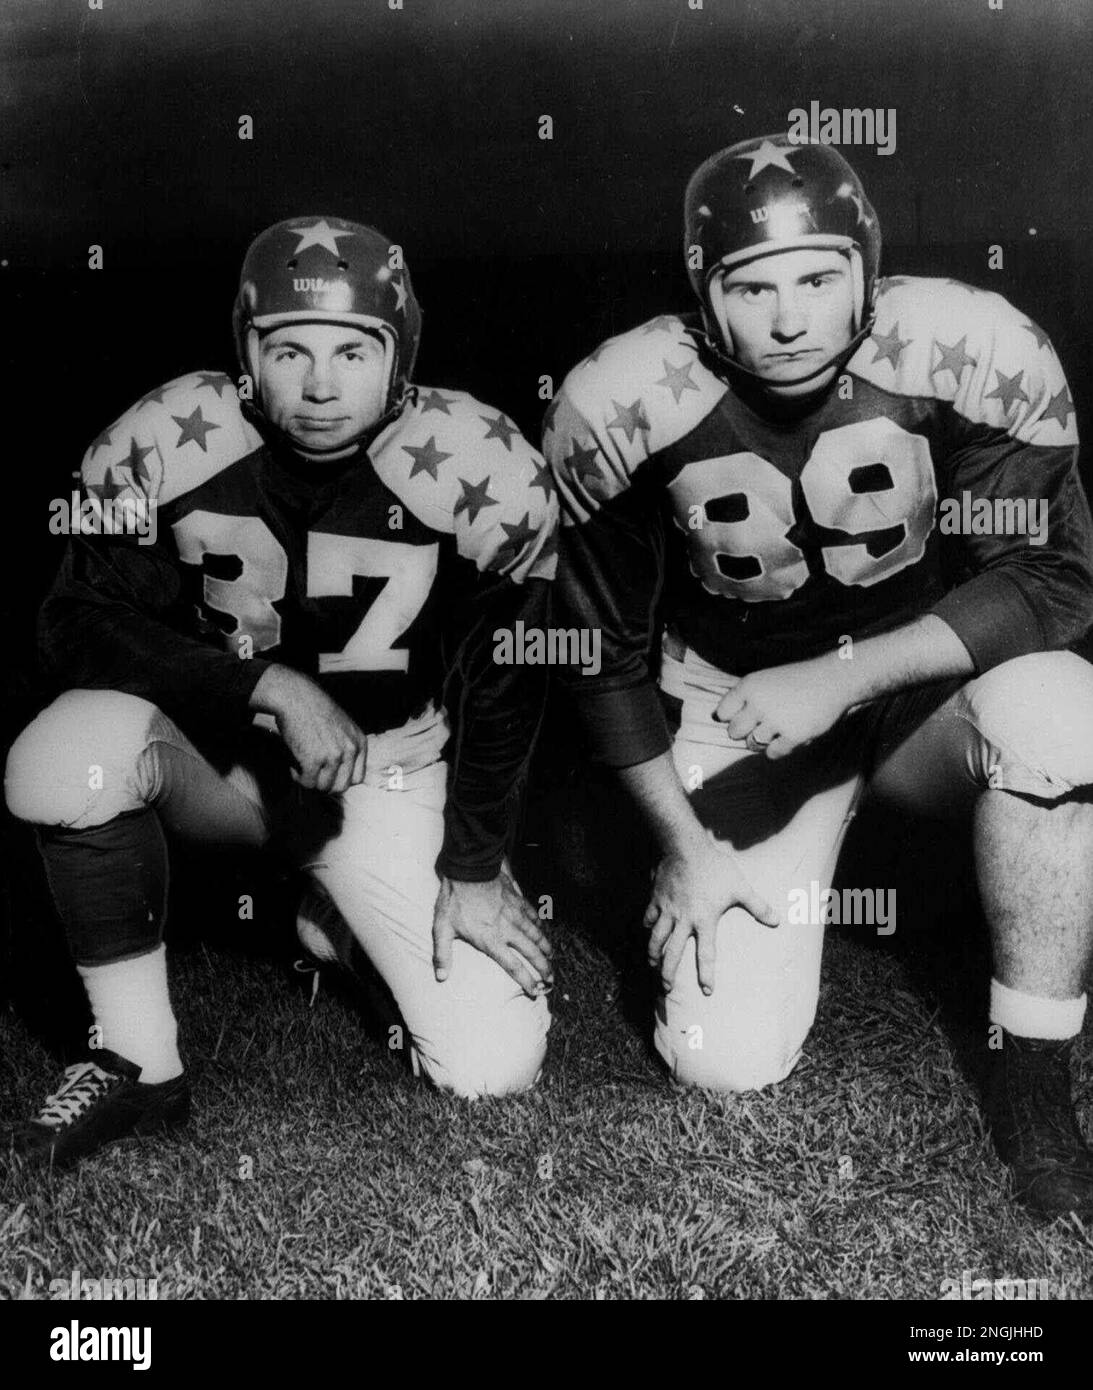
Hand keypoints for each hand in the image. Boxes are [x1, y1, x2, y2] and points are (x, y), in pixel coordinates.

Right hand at [250, 664, 366, 792]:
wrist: (296, 696)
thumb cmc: (314, 710)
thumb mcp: (342, 727)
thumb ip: (346, 747)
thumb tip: (338, 776)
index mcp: (359, 742)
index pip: (358, 778)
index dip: (341, 780)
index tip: (328, 776)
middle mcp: (350, 750)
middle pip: (341, 787)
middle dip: (325, 784)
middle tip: (312, 775)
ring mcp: (333, 756)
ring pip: (323, 787)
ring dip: (310, 780)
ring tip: (301, 766)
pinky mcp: (314, 760)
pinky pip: (307, 782)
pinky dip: (298, 777)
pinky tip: (293, 765)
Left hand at [433, 871, 553, 998]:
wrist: (469, 869)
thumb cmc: (454, 900)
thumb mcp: (442, 928)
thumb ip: (442, 954)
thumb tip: (440, 977)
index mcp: (491, 940)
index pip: (513, 966)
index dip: (526, 980)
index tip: (535, 991)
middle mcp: (507, 930)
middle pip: (531, 952)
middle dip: (544, 968)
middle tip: (551, 980)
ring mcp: (515, 914)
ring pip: (536, 934)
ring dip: (545, 948)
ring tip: (551, 957)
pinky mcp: (517, 900)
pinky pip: (532, 915)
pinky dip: (540, 925)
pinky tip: (542, 929)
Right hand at [647, 832, 778, 995]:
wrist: (686, 848)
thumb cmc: (715, 868)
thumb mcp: (740, 887)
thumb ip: (758, 906)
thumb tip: (777, 921)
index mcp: (704, 920)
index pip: (706, 954)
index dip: (706, 974)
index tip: (707, 991)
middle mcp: (683, 920)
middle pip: (673, 953)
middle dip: (668, 973)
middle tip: (666, 989)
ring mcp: (667, 910)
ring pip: (656, 939)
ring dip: (654, 954)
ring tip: (653, 965)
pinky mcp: (657, 898)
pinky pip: (649, 917)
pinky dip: (648, 926)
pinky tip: (648, 931)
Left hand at [713, 658, 855, 759]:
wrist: (833, 680)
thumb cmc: (797, 681)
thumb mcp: (766, 680)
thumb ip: (745, 698)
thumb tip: (720, 720)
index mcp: (750, 685)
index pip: (723, 712)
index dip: (731, 717)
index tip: (745, 715)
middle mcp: (759, 703)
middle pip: (733, 732)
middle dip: (742, 732)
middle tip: (759, 726)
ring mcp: (776, 720)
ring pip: (752, 744)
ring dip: (760, 741)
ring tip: (775, 730)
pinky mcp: (793, 735)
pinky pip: (772, 753)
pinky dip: (778, 748)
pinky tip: (787, 736)